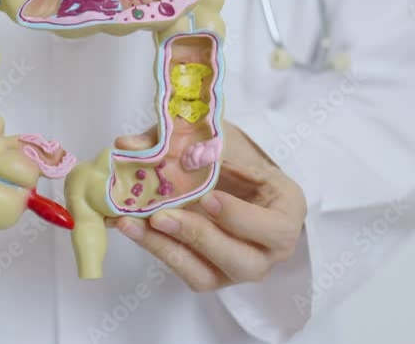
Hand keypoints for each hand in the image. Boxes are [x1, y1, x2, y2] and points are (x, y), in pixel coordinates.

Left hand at [111, 122, 306, 291]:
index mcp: (287, 212)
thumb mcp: (222, 139)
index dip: (240, 218)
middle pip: (243, 262)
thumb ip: (182, 138)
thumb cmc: (236, 155)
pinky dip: (157, 249)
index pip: (275, 228)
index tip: (207, 197)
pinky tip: (132, 227)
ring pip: (208, 276)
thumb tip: (127, 144)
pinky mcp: (213, 275)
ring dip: (166, 249)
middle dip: (199, 238)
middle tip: (161, 216)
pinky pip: (185, 272)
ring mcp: (240, 267)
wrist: (233, 171)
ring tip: (132, 223)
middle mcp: (271, 250)